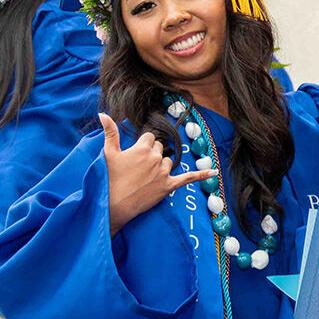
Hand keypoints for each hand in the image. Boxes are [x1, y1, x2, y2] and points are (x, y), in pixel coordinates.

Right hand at [101, 113, 216, 234]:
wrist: (113, 204)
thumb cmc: (109, 178)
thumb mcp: (108, 153)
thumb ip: (110, 132)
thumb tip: (103, 114)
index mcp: (142, 148)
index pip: (150, 138)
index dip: (143, 145)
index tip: (135, 154)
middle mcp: (155, 157)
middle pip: (160, 148)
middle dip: (152, 154)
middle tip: (139, 167)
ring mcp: (163, 172)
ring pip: (168, 161)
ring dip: (161, 165)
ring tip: (146, 176)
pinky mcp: (168, 186)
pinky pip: (188, 178)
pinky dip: (202, 175)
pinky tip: (214, 172)